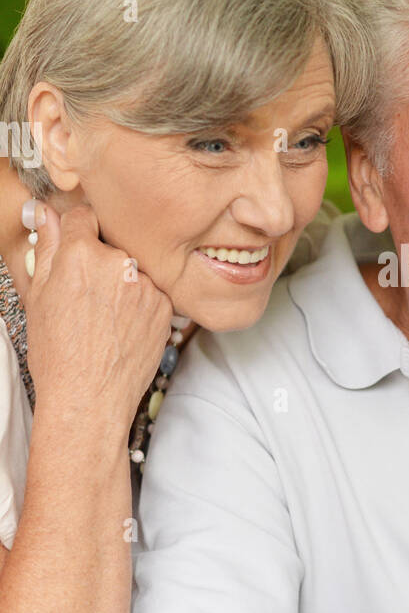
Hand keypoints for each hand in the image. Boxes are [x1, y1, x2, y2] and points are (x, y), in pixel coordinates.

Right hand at [25, 204, 172, 429]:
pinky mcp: (166, 306)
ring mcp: (147, 285)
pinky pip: (152, 291)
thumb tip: (47, 214)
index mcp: (80, 255)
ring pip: (134, 268)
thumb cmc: (59, 355)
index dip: (77, 232)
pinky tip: (123, 327)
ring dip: (123, 283)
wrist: (89, 398)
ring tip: (105, 318)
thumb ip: (47, 248)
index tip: (76, 246)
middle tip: (87, 297)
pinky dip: (140, 303)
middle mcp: (119, 264)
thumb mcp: (39, 297)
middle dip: (100, 262)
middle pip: (111, 244)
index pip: (84, 216)